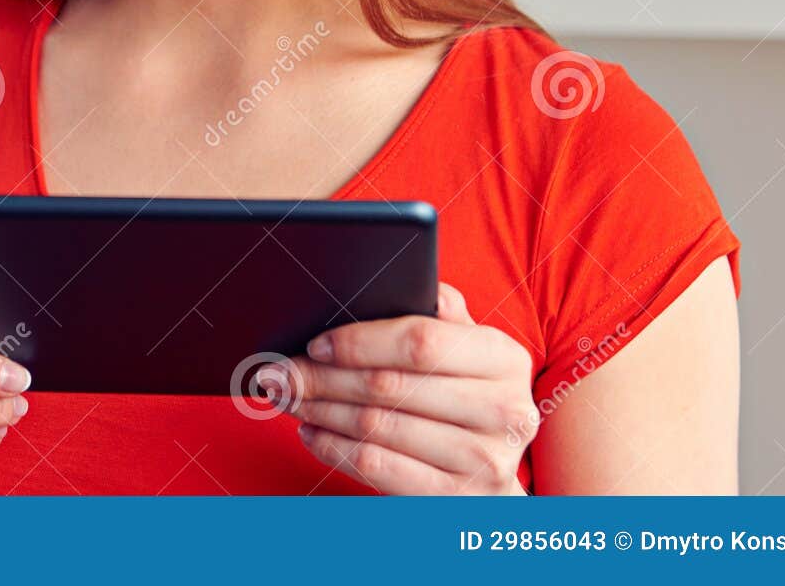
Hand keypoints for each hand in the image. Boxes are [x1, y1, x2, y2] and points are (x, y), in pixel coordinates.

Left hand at [274, 283, 535, 494]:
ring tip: (289, 399)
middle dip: (323, 377)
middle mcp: (504, 410)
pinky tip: (313, 433)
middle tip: (280, 372)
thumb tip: (392, 283)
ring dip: (320, 411)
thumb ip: (439, 316)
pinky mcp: (456, 501)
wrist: (494, 480)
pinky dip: (335, 449)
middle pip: (390, 386)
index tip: (315, 343)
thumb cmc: (467, 399)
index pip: (421, 341)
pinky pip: (378, 468)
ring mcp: (484, 461)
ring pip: (377, 427)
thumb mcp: (467, 352)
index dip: (360, 341)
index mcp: (504, 358)